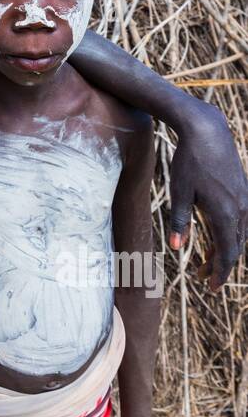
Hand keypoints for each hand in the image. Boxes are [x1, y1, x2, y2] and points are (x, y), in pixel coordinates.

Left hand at [168, 101, 247, 288]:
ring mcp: (246, 199)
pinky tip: (215, 236)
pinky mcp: (244, 190)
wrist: (207, 131)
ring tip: (204, 260)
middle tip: (202, 277)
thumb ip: (179, 222)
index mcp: (225, 213)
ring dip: (224, 249)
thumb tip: (176, 248)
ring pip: (239, 235)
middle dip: (219, 264)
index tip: (210, 286)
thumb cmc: (189, 162)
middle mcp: (241, 209)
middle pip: (235, 247)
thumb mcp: (179, 193)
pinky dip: (229, 233)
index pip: (227, 254)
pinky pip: (241, 220)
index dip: (220, 272)